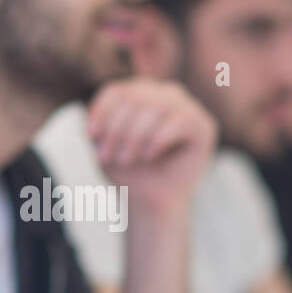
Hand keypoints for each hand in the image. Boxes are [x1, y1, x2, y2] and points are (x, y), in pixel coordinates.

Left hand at [86, 78, 216, 213]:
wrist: (152, 202)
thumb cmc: (128, 171)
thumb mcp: (104, 144)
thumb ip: (97, 122)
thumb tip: (87, 110)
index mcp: (142, 93)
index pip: (118, 90)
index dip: (102, 110)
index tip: (91, 136)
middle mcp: (165, 94)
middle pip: (136, 97)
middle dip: (117, 128)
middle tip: (107, 157)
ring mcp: (188, 108)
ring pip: (156, 107)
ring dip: (135, 136)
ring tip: (126, 159)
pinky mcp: (204, 126)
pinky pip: (178, 122)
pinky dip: (158, 140)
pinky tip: (148, 156)